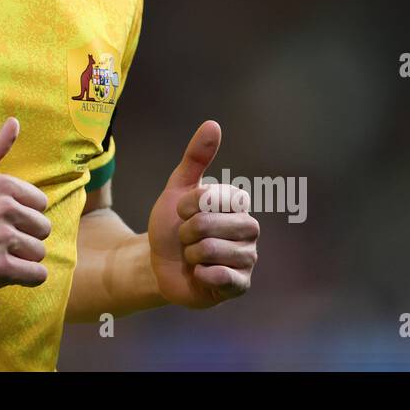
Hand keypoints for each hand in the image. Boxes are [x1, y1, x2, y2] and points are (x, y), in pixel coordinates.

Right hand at [0, 117, 52, 295]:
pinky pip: (36, 274)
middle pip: (43, 228)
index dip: (23, 216)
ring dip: (23, 260)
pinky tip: (5, 273)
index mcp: (0, 185)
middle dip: (25, 239)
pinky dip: (26, 277)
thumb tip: (14, 121)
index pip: (40, 203)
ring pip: (40, 252)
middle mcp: (4, 208)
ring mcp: (1, 239)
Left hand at [147, 120, 258, 308]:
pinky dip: (201, 273)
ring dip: (190, 253)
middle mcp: (249, 229)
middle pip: (209, 225)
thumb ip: (196, 157)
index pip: (211, 197)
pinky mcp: (240, 285)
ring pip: (211, 250)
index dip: (187, 206)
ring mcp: (247, 258)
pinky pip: (222, 277)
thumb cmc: (172, 224)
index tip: (182, 213)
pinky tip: (200, 273)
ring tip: (192, 255)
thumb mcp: (178, 188)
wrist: (159, 263)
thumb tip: (213, 124)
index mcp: (238, 203)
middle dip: (186, 232)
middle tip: (186, 238)